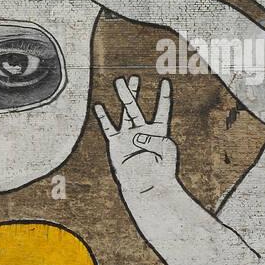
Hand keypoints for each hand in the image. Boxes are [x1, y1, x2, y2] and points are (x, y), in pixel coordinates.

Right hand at [95, 75, 178, 191]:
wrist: (148, 187)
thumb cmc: (161, 170)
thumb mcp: (165, 150)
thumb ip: (153, 139)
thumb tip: (136, 135)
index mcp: (159, 132)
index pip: (162, 110)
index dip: (164, 96)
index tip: (165, 82)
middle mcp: (142, 131)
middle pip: (137, 107)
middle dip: (134, 92)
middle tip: (132, 77)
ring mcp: (128, 137)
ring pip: (125, 113)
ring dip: (122, 98)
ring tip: (119, 82)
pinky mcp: (117, 145)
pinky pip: (109, 129)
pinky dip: (104, 118)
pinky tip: (99, 106)